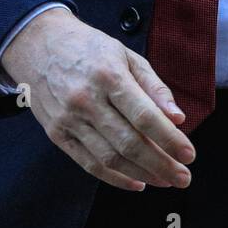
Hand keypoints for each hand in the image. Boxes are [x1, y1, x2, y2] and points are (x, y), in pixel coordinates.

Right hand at [2, 9, 194, 192]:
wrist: (39, 45)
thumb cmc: (89, 49)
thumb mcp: (126, 55)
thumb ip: (154, 87)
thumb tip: (178, 118)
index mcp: (108, 75)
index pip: (145, 116)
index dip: (170, 139)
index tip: (189, 154)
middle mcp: (87, 100)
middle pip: (129, 143)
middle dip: (161, 164)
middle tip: (183, 178)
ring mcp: (69, 119)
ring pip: (110, 158)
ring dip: (142, 174)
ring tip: (164, 181)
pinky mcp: (57, 134)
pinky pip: (88, 164)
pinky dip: (114, 178)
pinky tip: (136, 182)